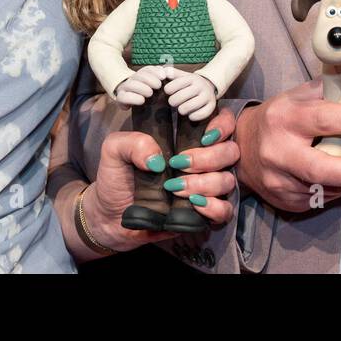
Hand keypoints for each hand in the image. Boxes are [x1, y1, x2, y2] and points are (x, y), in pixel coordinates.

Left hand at [82, 107, 239, 251]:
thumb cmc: (115, 178)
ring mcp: (206, 188)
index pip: (223, 122)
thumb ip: (132, 142)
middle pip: (230, 152)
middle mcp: (203, 161)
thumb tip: (158, 160)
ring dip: (204, 183)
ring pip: (227, 180)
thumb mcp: (114, 151)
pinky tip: (193, 204)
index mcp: (187, 139)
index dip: (222, 125)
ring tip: (174, 188)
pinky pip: (226, 210)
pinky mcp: (205, 214)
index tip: (203, 136)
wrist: (109, 217)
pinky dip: (213, 207)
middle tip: (178, 163)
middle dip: (208, 158)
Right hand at [112, 64, 169, 105]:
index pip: (147, 69)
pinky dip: (132, 98)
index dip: (155, 71)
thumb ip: (163, 77)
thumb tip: (169, 72)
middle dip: (149, 79)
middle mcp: (132, 79)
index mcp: (141, 74)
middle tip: (158, 85)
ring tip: (150, 93)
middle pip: (138, 75)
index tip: (163, 77)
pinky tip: (141, 100)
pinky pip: (123, 97)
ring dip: (141, 88)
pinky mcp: (121, 99)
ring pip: (130, 84)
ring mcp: (125, 88)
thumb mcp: (157, 84)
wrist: (134, 102)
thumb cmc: (149, 93)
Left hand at [162, 69, 217, 120]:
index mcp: (191, 78)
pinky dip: (192, 116)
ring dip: (181, 110)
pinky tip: (190, 113)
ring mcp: (207, 96)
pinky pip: (199, 115)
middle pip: (179, 97)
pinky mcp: (212, 106)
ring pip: (188, 107)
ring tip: (181, 108)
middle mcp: (200, 86)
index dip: (168, 90)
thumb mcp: (183, 75)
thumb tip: (163, 71)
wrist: (209, 87)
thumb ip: (172, 73)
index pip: (175, 85)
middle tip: (174, 101)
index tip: (168, 91)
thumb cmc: (191, 83)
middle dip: (173, 101)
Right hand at [234, 80, 340, 213]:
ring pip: (329, 187)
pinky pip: (325, 197)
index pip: (323, 119)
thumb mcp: (296, 97)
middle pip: (322, 167)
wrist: (241, 150)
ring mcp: (281, 181)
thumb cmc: (276, 118)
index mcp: (283, 119)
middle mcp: (279, 152)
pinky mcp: (288, 201)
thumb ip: (327, 91)